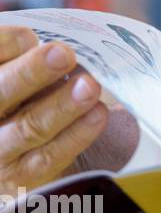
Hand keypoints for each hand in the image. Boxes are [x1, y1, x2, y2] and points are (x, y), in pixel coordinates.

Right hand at [0, 26, 110, 193]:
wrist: (31, 146)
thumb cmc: (30, 94)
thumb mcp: (25, 72)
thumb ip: (25, 57)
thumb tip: (43, 44)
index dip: (4, 46)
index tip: (28, 36)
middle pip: (0, 94)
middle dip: (30, 74)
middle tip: (62, 54)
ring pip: (28, 127)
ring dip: (62, 106)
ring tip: (89, 85)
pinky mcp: (22, 176)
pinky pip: (50, 156)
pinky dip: (76, 135)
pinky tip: (98, 114)